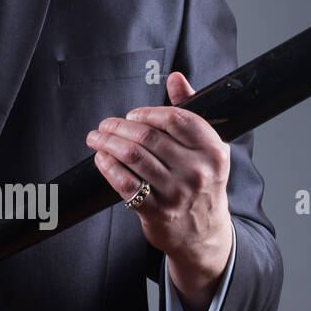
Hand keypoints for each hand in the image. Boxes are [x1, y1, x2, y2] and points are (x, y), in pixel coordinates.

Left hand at [85, 71, 233, 300]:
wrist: (203, 233)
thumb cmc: (202, 184)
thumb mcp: (207, 149)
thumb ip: (190, 110)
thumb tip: (175, 77)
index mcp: (213, 151)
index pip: (177, 119)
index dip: (148, 112)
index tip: (133, 115)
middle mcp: (197, 171)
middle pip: (149, 136)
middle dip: (119, 126)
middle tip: (106, 124)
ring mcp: (176, 193)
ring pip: (133, 157)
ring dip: (107, 143)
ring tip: (96, 138)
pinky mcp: (157, 212)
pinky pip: (125, 183)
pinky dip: (108, 167)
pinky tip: (101, 159)